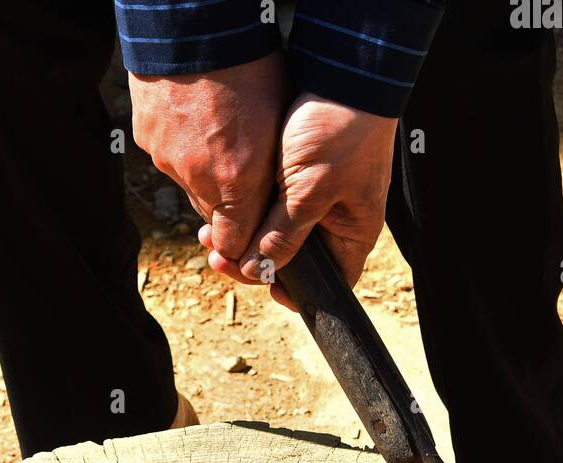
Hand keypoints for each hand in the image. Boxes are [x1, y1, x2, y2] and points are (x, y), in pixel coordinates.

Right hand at [130, 54, 287, 264]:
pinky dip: (181, 149)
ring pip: (189, 187)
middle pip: (211, 219)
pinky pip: (168, 158)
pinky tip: (194, 121)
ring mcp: (167, 160)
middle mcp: (197, 179)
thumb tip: (268, 208)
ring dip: (204, 177)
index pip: (233, 245)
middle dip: (227, 210)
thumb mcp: (278, 126)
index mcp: (236, 181)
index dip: (242, 249)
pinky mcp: (146, 138)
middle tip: (242, 182)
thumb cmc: (252, 68)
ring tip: (219, 138)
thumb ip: (270, 176)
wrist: (196, 24)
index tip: (250, 245)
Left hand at [204, 93, 396, 308]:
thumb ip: (283, 236)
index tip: (260, 287)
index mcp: (353, 234)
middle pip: (293, 259)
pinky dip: (250, 208)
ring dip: (245, 234)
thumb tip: (259, 273)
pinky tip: (225, 206)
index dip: (295, 292)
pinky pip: (273, 203)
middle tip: (218, 255)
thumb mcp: (308, 192)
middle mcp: (337, 220)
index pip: (328, 283)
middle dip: (254, 260)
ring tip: (209, 231)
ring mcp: (319, 196)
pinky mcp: (301, 173)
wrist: (342, 70)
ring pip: (277, 231)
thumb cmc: (339, 131)